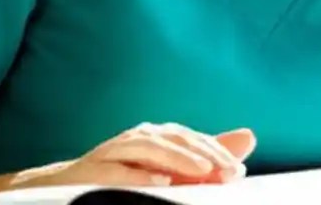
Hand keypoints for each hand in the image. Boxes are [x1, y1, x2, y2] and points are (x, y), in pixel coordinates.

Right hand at [11, 122, 256, 188]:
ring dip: (178, 160)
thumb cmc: (129, 175)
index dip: (217, 152)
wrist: (71, 185)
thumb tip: (249, 136)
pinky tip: (160, 184)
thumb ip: (207, 154)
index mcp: (159, 136)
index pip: (193, 139)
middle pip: (175, 139)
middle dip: (204, 155)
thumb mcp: (172, 169)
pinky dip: (140, 175)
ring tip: (202, 173)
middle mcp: (139, 137)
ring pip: (150, 148)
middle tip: (227, 172)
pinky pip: (119, 170)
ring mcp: (115, 150)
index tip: (237, 172)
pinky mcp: (94, 169)